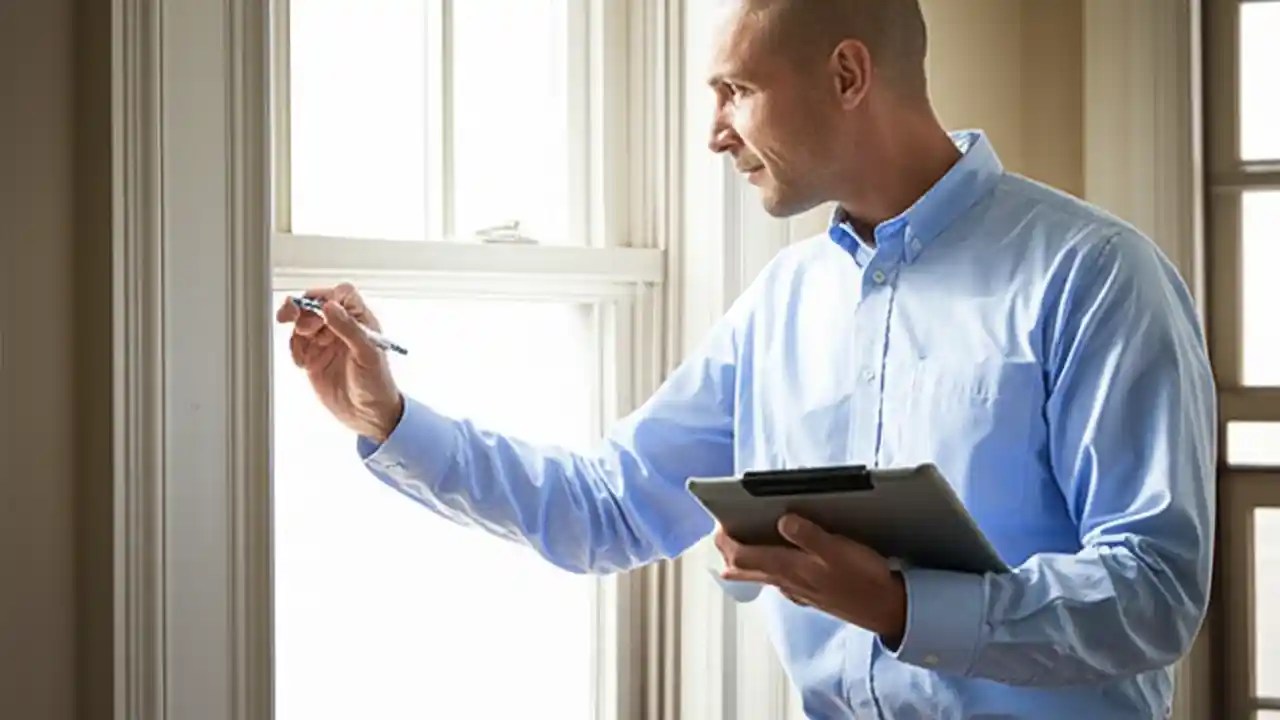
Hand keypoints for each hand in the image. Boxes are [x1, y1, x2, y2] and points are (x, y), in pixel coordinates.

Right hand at [275, 283, 403, 442]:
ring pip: (302, 324)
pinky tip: (302, 363)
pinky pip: (297, 345)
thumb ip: (349, 328)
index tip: (316, 307)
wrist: (368, 416)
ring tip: (301, 346)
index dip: (326, 296)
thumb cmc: (377, 384)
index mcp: (360, 322)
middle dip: (302, 310)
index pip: (341, 295)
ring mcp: (326, 343)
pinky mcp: (314, 359)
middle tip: (294, 320)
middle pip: (316, 305)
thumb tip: (330, 306)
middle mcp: (342, 329)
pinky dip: (294, 350)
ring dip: (296, 331)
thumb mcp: (367, 354)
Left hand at [715, 514, 907, 646]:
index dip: (726, 539)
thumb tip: (782, 520)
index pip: (742, 555)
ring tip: (737, 545)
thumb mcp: (838, 550)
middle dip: (727, 549)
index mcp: (788, 568)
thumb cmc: (864, 579)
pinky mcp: (808, 593)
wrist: (885, 609)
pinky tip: (772, 563)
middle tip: (722, 530)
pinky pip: (776, 580)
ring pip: (758, 576)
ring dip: (743, 560)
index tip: (719, 521)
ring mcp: (795, 590)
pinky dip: (765, 569)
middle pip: (743, 567)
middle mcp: (785, 581)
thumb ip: (808, 535)